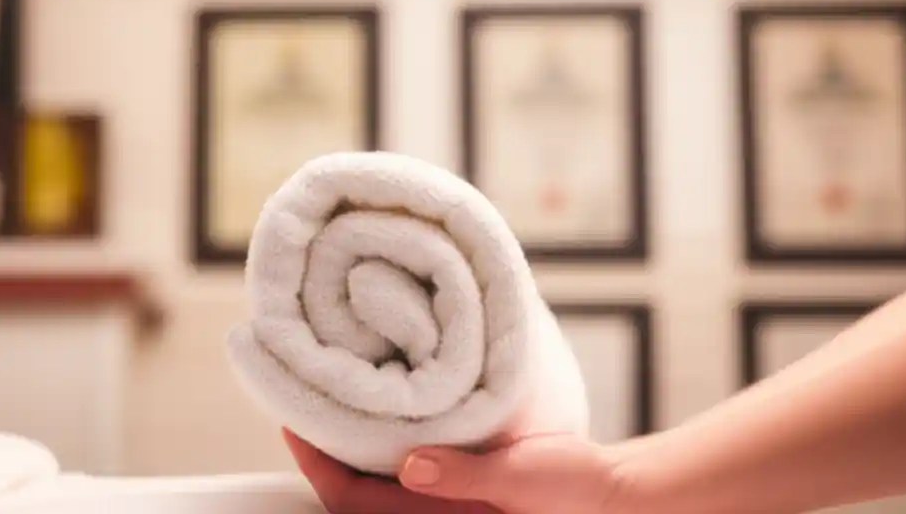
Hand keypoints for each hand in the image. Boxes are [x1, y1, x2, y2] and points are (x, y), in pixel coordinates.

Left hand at [283, 429, 637, 513]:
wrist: (610, 492)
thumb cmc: (572, 491)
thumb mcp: (520, 475)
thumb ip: (465, 475)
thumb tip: (411, 466)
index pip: (354, 502)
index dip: (319, 467)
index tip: (295, 426)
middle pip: (353, 494)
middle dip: (323, 455)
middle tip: (301, 403)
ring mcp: (442, 506)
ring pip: (374, 484)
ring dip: (348, 450)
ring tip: (329, 402)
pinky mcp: (457, 490)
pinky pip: (403, 473)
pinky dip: (381, 448)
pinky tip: (380, 416)